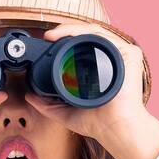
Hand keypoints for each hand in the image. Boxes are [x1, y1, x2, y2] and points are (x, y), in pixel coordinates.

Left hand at [23, 23, 158, 158]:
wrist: (114, 129)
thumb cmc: (97, 123)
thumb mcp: (65, 111)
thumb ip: (47, 104)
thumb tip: (29, 96)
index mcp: (99, 68)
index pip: (81, 47)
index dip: (63, 41)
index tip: (45, 43)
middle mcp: (110, 59)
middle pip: (87, 36)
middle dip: (65, 32)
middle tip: (47, 37)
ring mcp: (120, 55)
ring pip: (95, 33)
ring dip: (72, 29)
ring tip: (54, 35)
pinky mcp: (130, 54)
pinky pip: (106, 36)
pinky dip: (88, 32)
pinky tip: (72, 35)